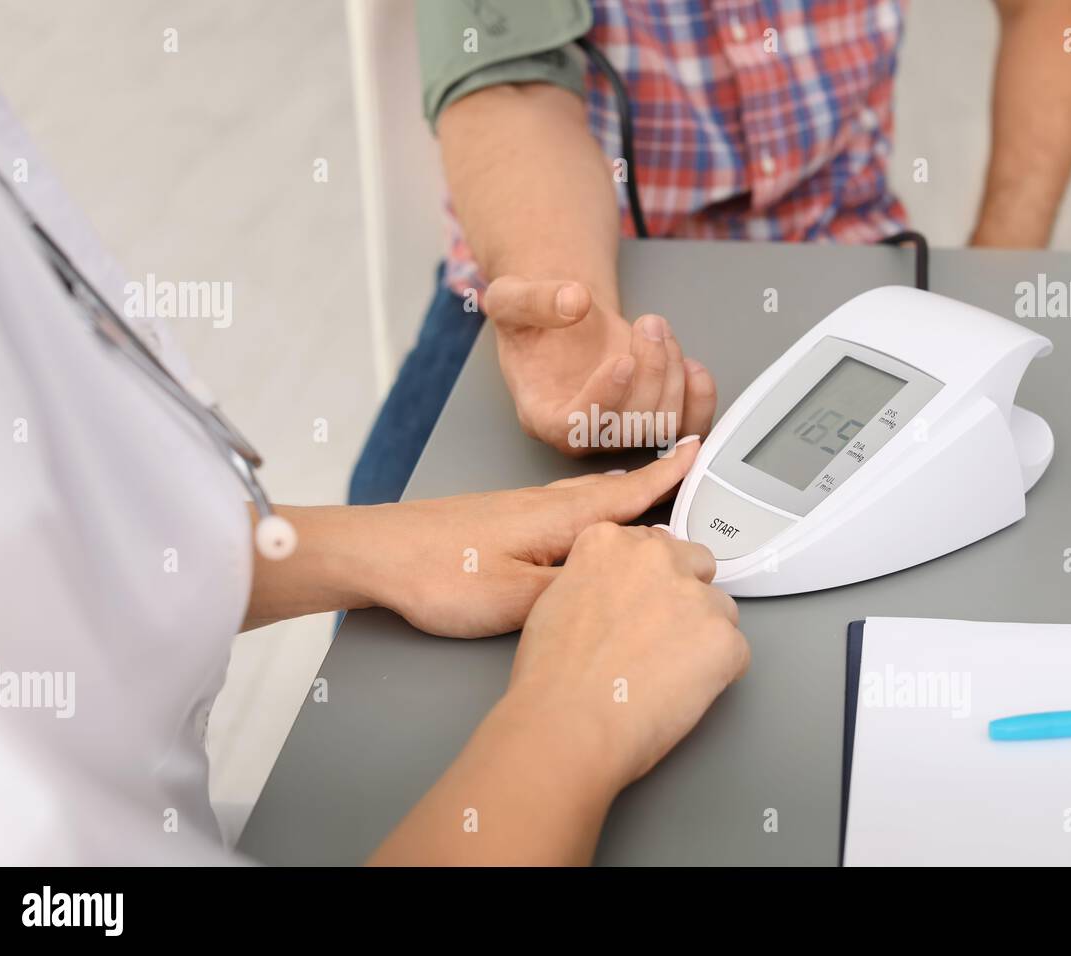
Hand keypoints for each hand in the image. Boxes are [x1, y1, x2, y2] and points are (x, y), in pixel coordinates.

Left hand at [361, 438, 703, 637]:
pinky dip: (585, 508)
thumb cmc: (436, 572)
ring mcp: (517, 508)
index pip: (628, 492)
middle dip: (650, 481)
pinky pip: (559, 507)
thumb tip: (618, 581)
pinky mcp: (497, 520)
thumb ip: (573, 589)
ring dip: (618, 494)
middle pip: (610, 489)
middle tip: (683, 471)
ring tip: (642, 496)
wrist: (375, 554)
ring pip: (583, 498)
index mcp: (557, 517)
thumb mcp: (517, 598)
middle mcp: (541, 503)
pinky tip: (577, 524)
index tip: (696, 452)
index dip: (666, 475)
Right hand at [483, 276, 715, 455]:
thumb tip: (574, 301)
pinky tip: (691, 365)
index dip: (603, 401)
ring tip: (658, 329)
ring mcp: (621, 427)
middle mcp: (583, 432)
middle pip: (626, 428)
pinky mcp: (651, 415)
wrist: (562, 318)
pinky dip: (699, 398)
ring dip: (672, 374)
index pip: (573, 429)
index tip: (623, 360)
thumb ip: (534, 299)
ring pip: (661, 424)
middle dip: (649, 372)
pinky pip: (686, 425)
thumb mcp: (512, 297)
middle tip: (649, 324)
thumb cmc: (533, 318)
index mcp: (542, 414)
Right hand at [502, 521, 749, 794]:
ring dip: (703, 636)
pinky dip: (718, 674)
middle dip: (685, 597)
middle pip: (696, 565)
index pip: (654, 544)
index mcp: (610, 543)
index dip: (651, 582)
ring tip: (666, 674)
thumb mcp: (556, 598)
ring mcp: (693, 596)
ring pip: (720, 610)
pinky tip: (681, 692)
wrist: (570, 723)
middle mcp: (655, 558)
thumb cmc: (553, 677)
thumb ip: (597, 577)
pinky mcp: (723, 638)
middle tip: (660, 639)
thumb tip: (618, 588)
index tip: (643, 605)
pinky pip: (736, 652)